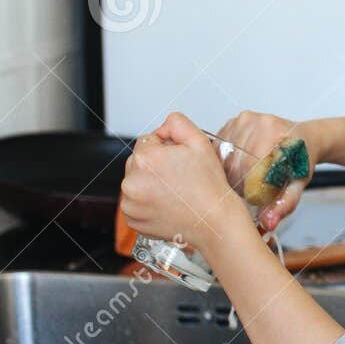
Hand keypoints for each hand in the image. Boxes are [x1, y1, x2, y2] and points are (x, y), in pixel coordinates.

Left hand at [121, 112, 247, 253]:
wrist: (214, 221)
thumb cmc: (209, 187)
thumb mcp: (200, 142)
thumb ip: (177, 122)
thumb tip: (163, 127)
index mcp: (145, 159)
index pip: (147, 141)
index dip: (166, 148)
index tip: (179, 161)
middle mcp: (132, 182)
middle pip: (139, 161)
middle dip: (156, 165)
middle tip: (180, 177)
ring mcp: (130, 203)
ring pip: (136, 182)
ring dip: (150, 183)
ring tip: (175, 192)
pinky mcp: (133, 219)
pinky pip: (135, 203)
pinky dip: (147, 203)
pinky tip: (167, 204)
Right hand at [215, 110, 320, 232]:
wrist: (306, 138)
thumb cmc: (301, 160)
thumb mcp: (297, 185)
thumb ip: (283, 205)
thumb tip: (268, 223)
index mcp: (276, 135)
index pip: (248, 168)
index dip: (248, 189)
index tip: (254, 197)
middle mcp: (259, 122)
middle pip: (233, 162)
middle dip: (238, 182)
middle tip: (249, 190)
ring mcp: (245, 118)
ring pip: (223, 155)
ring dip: (229, 172)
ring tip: (245, 177)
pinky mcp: (235, 120)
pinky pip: (220, 146)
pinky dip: (225, 161)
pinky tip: (237, 166)